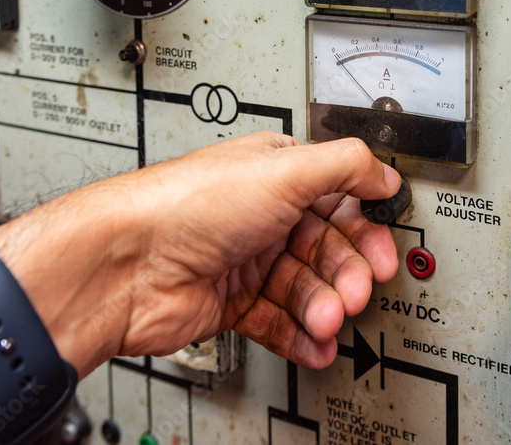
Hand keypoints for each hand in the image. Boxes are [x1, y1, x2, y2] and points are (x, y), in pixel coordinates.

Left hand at [0, 132, 401, 374]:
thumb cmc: (187, 206)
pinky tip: (315, 344)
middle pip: (328, 249)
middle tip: (356, 291)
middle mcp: (264, 215)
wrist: (126, 265)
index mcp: (277, 174)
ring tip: (328, 320)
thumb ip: (345, 166)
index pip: (340, 200)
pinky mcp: (231, 303)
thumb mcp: (283, 169)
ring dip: (325, 307)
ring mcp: (247, 260)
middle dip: (347, 273)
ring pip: (307, 289)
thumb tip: (385, 173)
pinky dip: (301, 336)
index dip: (366, 226)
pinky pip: (279, 322)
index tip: (384, 251)